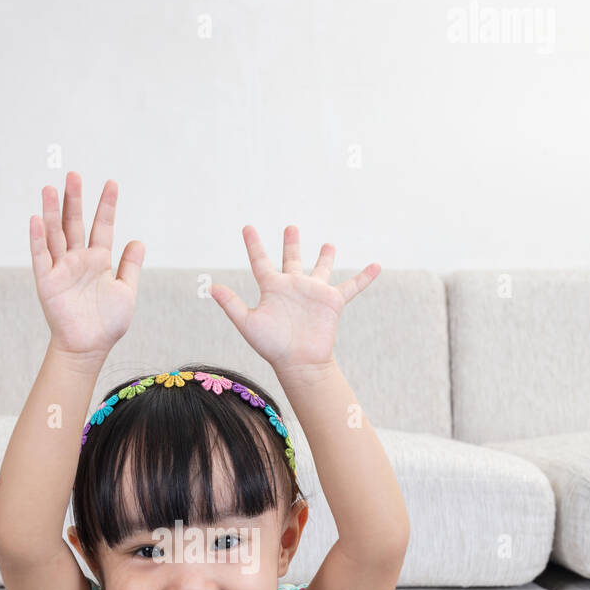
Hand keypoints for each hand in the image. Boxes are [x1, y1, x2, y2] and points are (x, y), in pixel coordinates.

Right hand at [30, 172, 144, 363]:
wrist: (89, 348)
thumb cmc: (107, 324)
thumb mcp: (126, 292)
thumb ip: (130, 266)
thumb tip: (138, 241)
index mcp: (99, 260)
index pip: (102, 226)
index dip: (106, 205)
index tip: (111, 183)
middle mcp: (78, 260)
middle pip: (75, 223)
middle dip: (75, 199)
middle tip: (74, 174)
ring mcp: (61, 268)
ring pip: (55, 234)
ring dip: (51, 211)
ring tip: (50, 187)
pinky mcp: (47, 281)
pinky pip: (41, 256)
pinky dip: (37, 238)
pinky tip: (36, 219)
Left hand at [209, 225, 379, 373]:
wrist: (299, 362)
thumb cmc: (273, 346)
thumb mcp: (249, 323)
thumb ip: (232, 305)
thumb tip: (212, 288)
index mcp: (272, 288)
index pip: (260, 261)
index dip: (253, 244)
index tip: (247, 227)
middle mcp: (293, 286)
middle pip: (292, 259)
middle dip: (292, 243)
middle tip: (291, 227)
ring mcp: (314, 293)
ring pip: (321, 269)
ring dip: (326, 257)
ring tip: (329, 244)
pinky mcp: (332, 302)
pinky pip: (352, 286)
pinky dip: (365, 277)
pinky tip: (377, 266)